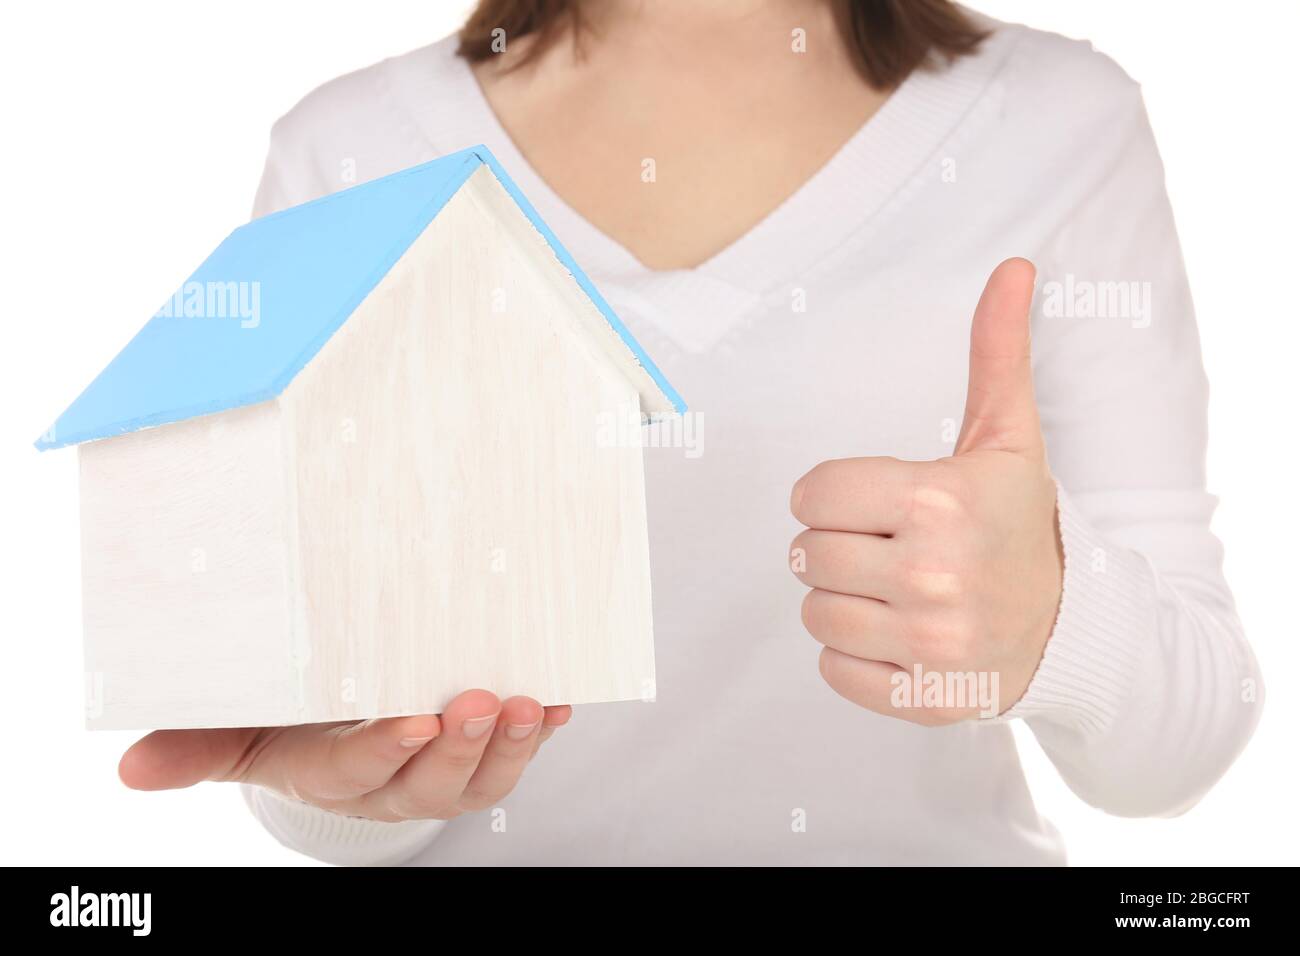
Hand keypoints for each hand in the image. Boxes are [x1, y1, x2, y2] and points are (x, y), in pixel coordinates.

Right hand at [118, 690, 570, 820]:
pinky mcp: (485, 757)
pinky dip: (545, 729)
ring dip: (514, 741)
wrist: (340, 741)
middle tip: (483, 700)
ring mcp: (447, 776)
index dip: (389, 748)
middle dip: (463, 743)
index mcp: (337, 776)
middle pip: (437, 776)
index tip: (415, 719)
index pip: (362, 769)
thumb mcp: (243, 737)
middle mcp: (399, 784)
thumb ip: (198, 749)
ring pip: (488, 774)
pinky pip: (522, 753)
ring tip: (532, 703)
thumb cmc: (292, 729)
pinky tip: (563, 700)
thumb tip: (128, 767)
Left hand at [789, 258, 1062, 723]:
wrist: (1071, 625)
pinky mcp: (922, 696)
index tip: (869, 502)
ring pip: (814, 613)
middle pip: (807, 554)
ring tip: (889, 591)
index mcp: (937, 500)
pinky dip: (854, 657)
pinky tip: (896, 634)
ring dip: (841, 601)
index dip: (832, 495)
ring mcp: (927, 641)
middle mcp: (930, 573)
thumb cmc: (1021, 525)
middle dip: (837, 546)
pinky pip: (833, 672)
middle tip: (883, 547)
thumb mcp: (1009, 438)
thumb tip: (1013, 269)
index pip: (812, 493)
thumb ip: (996, 355)